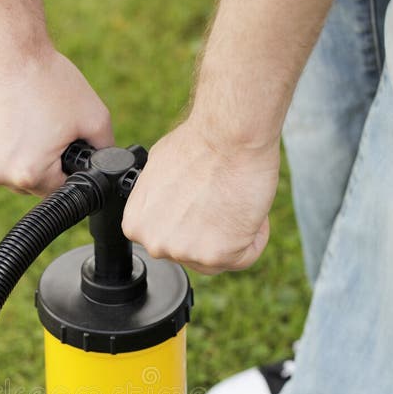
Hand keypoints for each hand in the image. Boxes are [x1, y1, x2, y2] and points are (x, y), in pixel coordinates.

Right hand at [0, 43, 113, 195]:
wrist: (2, 42)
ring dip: (8, 151)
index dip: (62, 165)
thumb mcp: (94, 116)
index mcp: (29, 175)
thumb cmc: (48, 78)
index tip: (58, 140)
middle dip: (35, 160)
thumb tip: (108, 172)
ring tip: (14, 116)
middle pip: (24, 182)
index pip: (55, 188)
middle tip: (36, 124)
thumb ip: (104, 151)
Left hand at [121, 117, 279, 273]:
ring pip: (219, 258)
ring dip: (233, 234)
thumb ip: (158, 202)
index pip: (168, 240)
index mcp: (137, 226)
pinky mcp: (217, 256)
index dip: (190, 222)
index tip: (202, 203)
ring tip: (235, 199)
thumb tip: (167, 208)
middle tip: (222, 198)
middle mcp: (156, 244)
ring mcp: (186, 253)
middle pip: (192, 253)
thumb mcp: (157, 172)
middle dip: (211, 230)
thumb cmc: (199, 143)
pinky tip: (250, 210)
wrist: (228, 135)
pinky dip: (255, 236)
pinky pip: (245, 256)